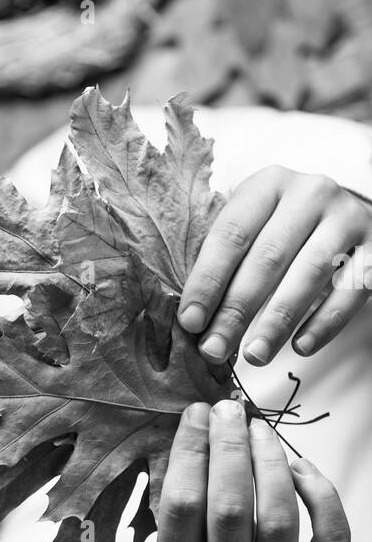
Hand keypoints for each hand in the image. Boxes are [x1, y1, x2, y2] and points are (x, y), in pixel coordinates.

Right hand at [155, 399, 349, 541]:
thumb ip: (184, 509)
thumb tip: (195, 429)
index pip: (181, 508)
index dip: (189, 453)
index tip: (197, 415)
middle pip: (229, 509)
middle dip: (229, 449)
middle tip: (228, 410)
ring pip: (278, 519)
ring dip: (270, 463)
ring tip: (260, 431)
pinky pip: (330, 535)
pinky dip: (318, 492)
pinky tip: (300, 466)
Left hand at [178, 167, 371, 365]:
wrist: (343, 212)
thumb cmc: (282, 226)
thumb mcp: (252, 225)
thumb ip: (225, 260)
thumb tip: (194, 321)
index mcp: (268, 185)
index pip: (231, 235)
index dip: (208, 281)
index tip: (190, 323)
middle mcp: (311, 194)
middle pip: (267, 258)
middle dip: (237, 311)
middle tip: (215, 349)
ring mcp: (348, 219)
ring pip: (310, 275)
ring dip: (278, 321)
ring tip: (254, 356)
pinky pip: (350, 291)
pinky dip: (324, 323)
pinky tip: (300, 347)